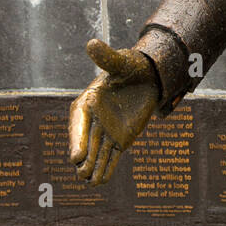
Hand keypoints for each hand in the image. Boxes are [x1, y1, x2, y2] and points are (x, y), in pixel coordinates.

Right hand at [68, 39, 159, 185]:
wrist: (149, 77)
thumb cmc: (131, 66)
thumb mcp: (121, 62)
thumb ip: (107, 57)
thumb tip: (91, 44)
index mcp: (87, 102)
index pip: (79, 123)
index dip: (77, 139)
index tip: (76, 156)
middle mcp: (93, 120)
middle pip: (86, 142)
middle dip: (84, 157)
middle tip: (81, 171)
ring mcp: (105, 131)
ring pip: (97, 153)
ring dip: (92, 168)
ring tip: (90, 182)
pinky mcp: (119, 139)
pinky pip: (111, 156)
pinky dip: (106, 169)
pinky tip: (101, 182)